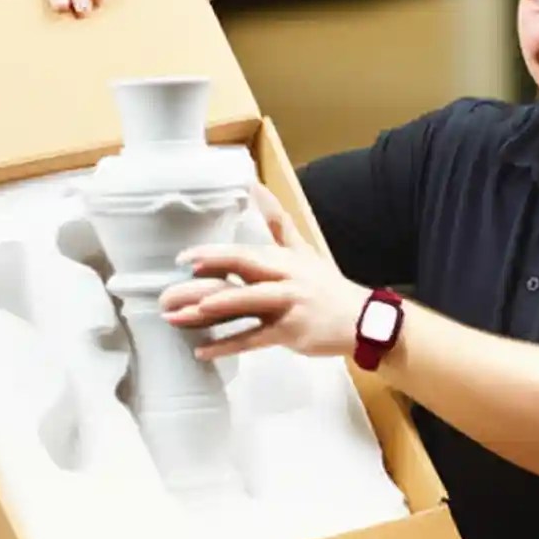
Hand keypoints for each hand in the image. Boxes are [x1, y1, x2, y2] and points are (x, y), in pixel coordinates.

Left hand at [159, 184, 366, 360]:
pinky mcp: (291, 332)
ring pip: (247, 303)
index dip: (214, 254)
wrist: (363, 320)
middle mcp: (285, 277)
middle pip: (244, 267)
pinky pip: (254, 339)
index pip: (245, 251)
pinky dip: (227, 346)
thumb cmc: (326, 286)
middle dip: (209, 269)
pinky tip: (202, 351)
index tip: (183, 258)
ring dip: (211, 308)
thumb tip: (255, 187)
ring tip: (179, 316)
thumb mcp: (304, 250)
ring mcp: (288, 304)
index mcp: (283, 258)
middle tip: (175, 279)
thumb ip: (278, 222)